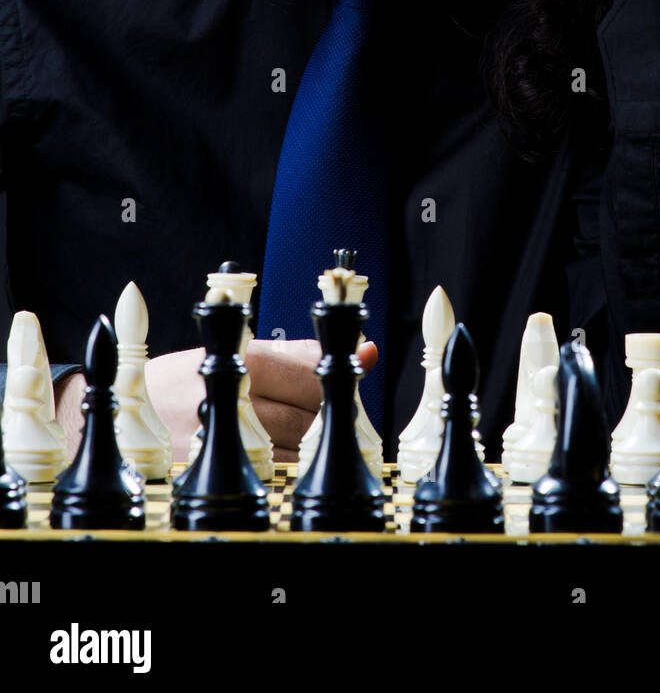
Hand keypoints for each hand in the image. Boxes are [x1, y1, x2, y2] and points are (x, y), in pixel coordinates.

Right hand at [55, 338, 378, 464]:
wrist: (123, 415)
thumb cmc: (190, 378)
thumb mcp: (240, 352)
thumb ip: (305, 353)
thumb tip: (370, 349)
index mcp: (242, 362)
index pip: (313, 375)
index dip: (340, 377)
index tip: (355, 374)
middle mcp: (232, 401)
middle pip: (307, 416)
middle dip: (324, 414)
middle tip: (325, 411)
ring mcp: (222, 442)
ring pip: (293, 450)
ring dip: (306, 445)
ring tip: (295, 433)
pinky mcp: (214, 474)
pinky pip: (268, 475)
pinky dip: (281, 467)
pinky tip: (274, 456)